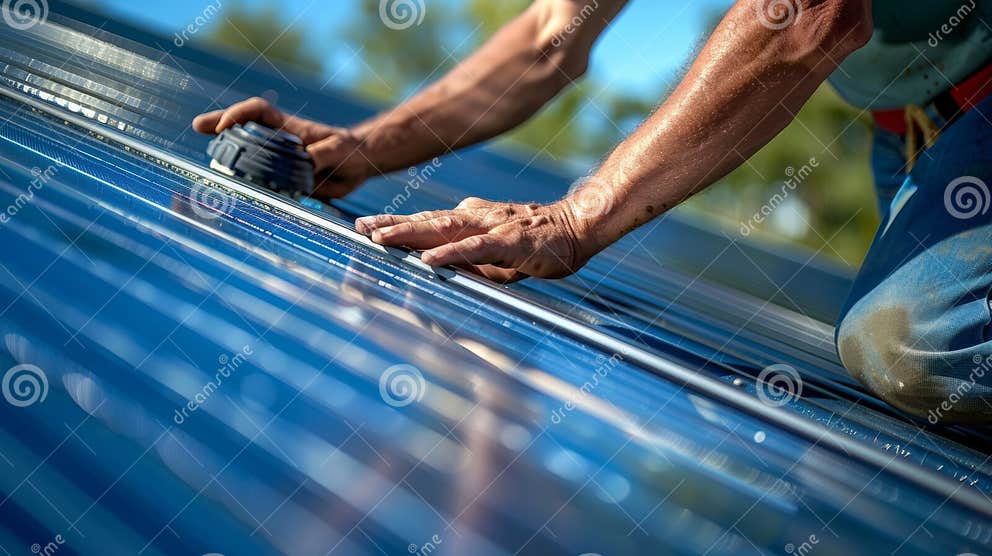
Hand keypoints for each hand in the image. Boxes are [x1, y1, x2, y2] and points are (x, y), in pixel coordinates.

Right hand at [193, 97, 372, 197]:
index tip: (225, 124)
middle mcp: (278, 141)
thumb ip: (322, 155)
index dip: (240, 114)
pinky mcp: (282, 178)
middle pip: (243, 127)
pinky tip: (229, 191)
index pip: (259, 111)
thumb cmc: (350, 150)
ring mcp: (278, 159)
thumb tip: (304, 163)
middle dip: (218, 125)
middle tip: (197, 127)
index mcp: (289, 128)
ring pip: (246, 154)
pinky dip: (242, 183)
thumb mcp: (339, 150)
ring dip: (225, 155)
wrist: (359, 165)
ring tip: (205, 163)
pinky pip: (259, 180)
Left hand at [355, 197, 594, 282]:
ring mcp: (491, 227)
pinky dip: (450, 253)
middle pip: (427, 221)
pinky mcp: (509, 241)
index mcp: (472, 218)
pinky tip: (428, 260)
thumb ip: (469, 260)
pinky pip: (474, 248)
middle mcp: (476, 217)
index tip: (368, 227)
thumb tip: (440, 267)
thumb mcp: (497, 256)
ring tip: (379, 237)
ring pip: (443, 228)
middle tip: (359, 227)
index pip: (429, 221)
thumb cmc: (539, 243)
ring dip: (409, 232)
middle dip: (392, 224)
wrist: (579, 227)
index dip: (398, 223)